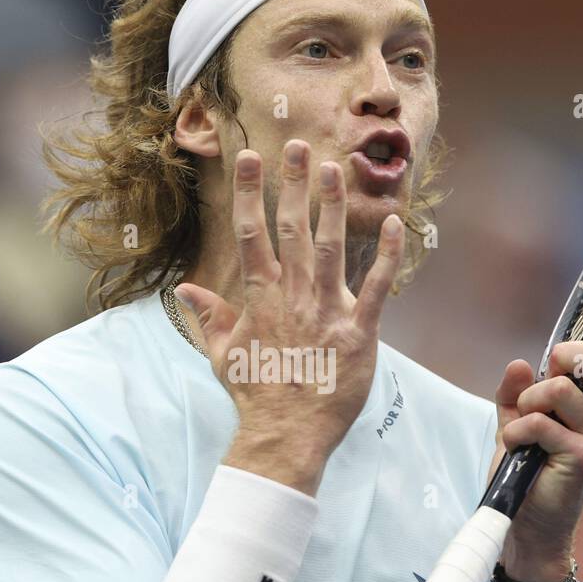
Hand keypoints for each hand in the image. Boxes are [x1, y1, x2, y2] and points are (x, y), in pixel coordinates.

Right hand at [175, 140, 404, 492]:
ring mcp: (327, 312)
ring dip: (332, 205)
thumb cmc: (255, 396)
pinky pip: (376, 287)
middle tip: (298, 145)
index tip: (249, 158)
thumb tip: (186, 291)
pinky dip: (388, 255)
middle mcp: (293, 296)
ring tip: (333, 169)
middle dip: (295, 184)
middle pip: (292, 229)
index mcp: (260, 298)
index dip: (251, 192)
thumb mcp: (223, 355)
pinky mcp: (360, 333)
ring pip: (332, 247)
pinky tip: (396, 223)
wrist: (285, 436)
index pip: (251, 234)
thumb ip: (210, 317)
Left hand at [488, 294, 582, 581]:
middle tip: (540, 385)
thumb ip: (518, 393)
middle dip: (564, 357)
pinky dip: (516, 429)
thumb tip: (519, 364)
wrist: (526, 526)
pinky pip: (540, 421)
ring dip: (528, 402)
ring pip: (560, 388)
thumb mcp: (517, 423)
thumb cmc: (526, 473)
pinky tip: (515, 448)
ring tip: (520, 429)